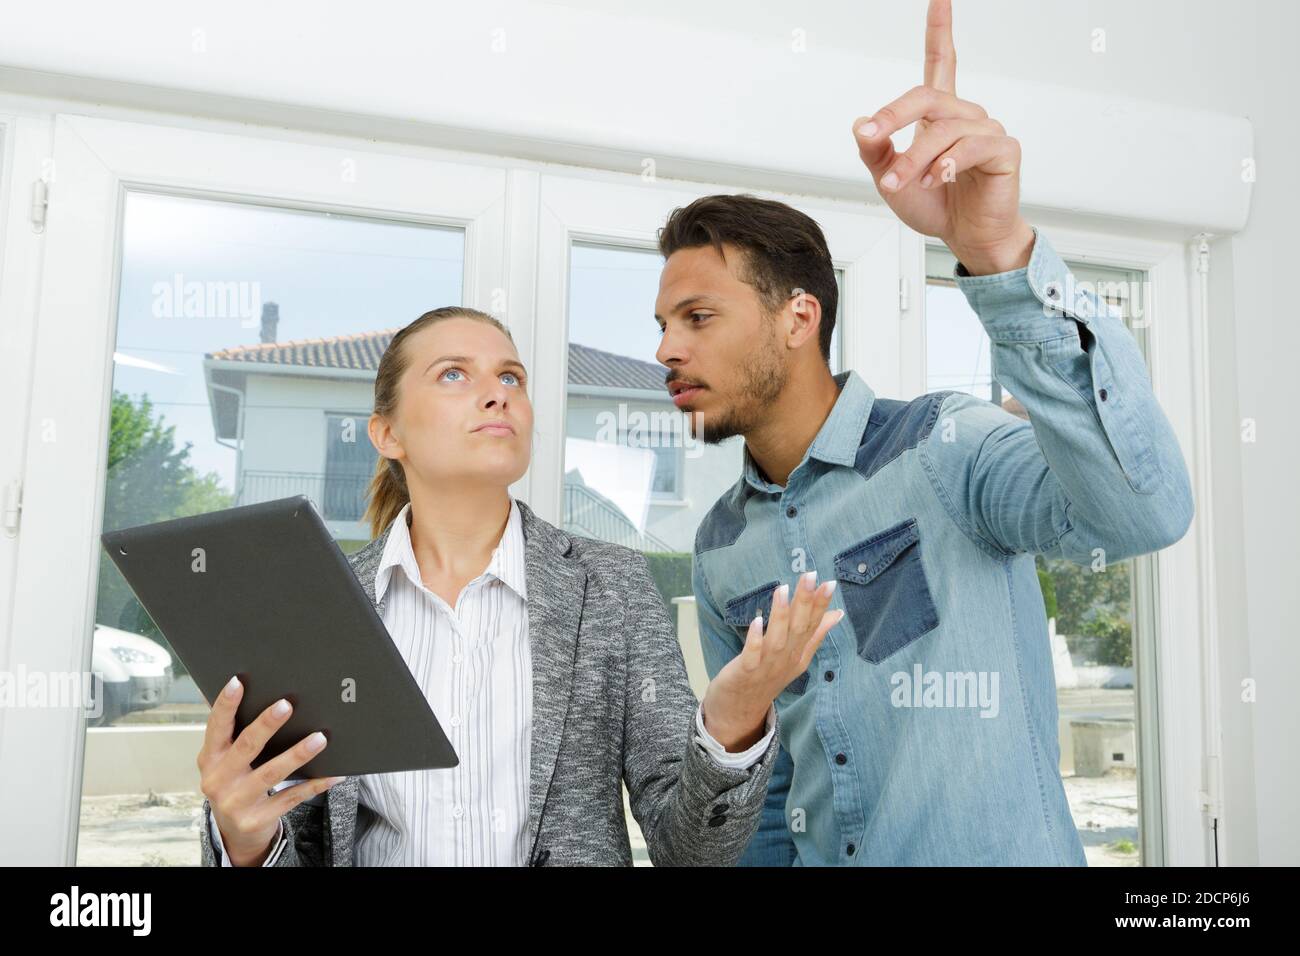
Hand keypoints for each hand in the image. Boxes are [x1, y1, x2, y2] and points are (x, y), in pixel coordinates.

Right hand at [197, 676, 343, 865]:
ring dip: (298, 754)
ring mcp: (236, 802)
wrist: (236, 834)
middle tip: (287, 704)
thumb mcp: (226, 761)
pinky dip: (314, 784)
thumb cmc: (236, 783)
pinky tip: (333, 773)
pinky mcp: (256, 820)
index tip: (238, 681)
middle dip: (267, 724)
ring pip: (272, 773)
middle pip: (246, 746)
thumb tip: (244, 688)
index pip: (216, 727)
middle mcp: (218, 780)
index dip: (226, 704)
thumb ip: (234, 735)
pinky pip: (291, 797)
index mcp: (209, 758)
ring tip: (321, 738)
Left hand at [702, 572, 843, 750]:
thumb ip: (815, 634)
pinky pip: (752, 655)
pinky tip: (757, 621)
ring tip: (783, 589)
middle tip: (810, 575)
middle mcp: (786, 659)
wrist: (740, 711)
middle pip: (798, 628)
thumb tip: (838, 613)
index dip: (820, 604)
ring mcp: (767, 667)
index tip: (829, 582)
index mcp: (799, 653)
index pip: (813, 625)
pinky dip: (755, 640)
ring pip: (777, 639)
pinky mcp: (746, 673)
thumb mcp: (796, 656)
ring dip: (780, 615)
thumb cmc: (767, 677)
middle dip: (805, 602)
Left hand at [851, 0, 1033, 274]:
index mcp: (939, 115)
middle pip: (927, 96)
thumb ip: (875, 153)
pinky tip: (937, 178)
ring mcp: (987, 129)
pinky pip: (971, 146)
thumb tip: (860, 124)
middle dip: (894, 117)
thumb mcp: (891, 180)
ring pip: (943, 130)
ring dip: (914, 157)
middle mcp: (965, 115)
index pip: (940, 61)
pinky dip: (947, 163)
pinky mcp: (1004, 150)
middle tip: (871, 139)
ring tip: (899, 183)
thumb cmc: (935, 205)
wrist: (966, 239)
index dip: (939, 29)